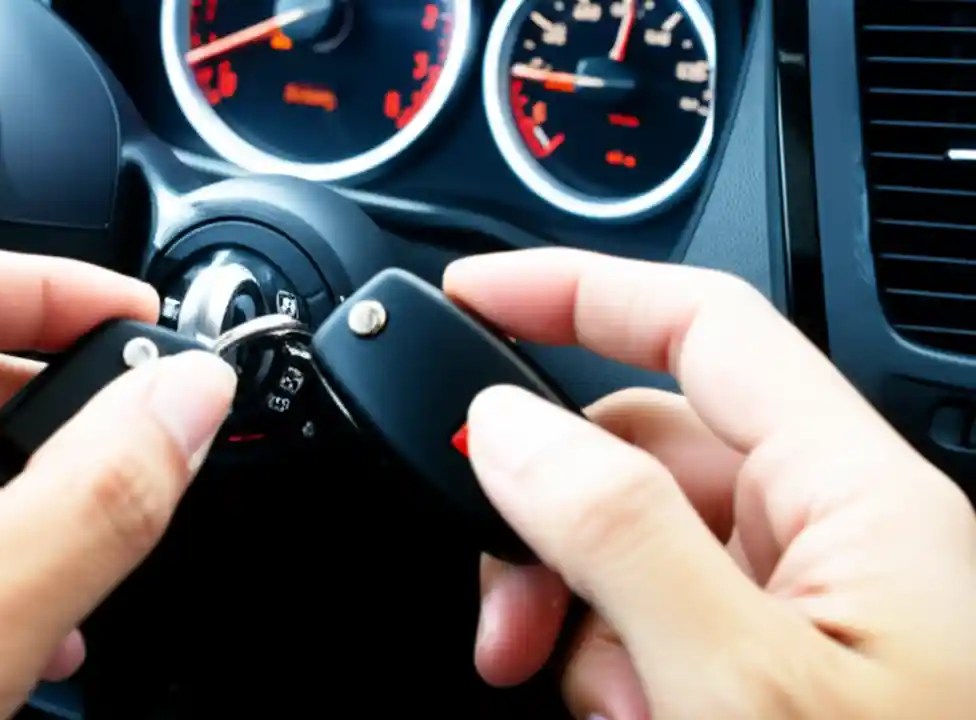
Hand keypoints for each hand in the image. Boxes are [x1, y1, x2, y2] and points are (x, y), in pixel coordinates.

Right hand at [444, 248, 975, 718]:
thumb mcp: (738, 691)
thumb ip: (620, 539)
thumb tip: (508, 429)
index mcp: (859, 499)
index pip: (703, 327)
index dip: (580, 290)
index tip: (468, 293)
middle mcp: (833, 537)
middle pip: (643, 449)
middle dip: (549, 513)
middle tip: (501, 609)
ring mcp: (801, 609)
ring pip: (634, 544)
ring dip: (574, 610)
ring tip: (595, 704)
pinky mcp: (771, 668)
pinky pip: (652, 619)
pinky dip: (608, 662)